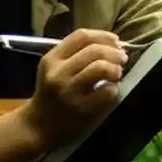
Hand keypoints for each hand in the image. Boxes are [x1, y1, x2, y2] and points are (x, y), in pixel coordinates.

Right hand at [21, 29, 126, 148]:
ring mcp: (70, 92)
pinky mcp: (82, 110)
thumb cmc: (51, 94)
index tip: (115, 41)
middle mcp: (58, 73)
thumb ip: (75, 53)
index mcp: (51, 59)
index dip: (103, 35)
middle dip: (114, 52)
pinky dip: (115, 88)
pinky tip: (112, 90)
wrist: (39, 125)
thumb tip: (111, 43)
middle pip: (94, 50)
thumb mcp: (53, 68)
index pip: (81, 36)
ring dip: (115, 68)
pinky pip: (107, 92)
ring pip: (101, 68)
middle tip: (122, 58)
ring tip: (117, 73)